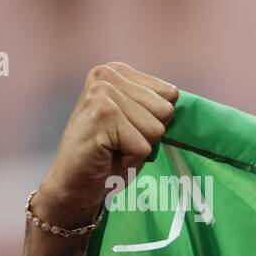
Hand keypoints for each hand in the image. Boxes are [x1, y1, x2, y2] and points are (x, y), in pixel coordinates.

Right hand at [34, 62, 177, 226]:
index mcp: (117, 71)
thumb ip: (157, 106)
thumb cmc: (110, 155)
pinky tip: (107, 155)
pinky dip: (131, 159)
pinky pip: (143, 146)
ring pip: (156, 128)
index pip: (170, 94)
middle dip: (149, 134)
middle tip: (120, 141)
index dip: (156, 120)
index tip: (128, 128)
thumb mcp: (139, 123)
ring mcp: (102, 93)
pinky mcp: (102, 116)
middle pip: (166, 110)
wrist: (74, 184)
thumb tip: (180, 98)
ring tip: (114, 148)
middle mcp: (106, 75)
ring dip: (139, 147)